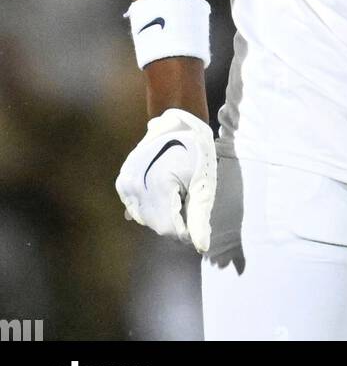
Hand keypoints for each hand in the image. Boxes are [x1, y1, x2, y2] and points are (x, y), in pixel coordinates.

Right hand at [115, 107, 215, 252]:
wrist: (177, 117)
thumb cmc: (196, 148)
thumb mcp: (203, 182)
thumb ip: (200, 217)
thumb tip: (201, 247)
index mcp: (156, 187)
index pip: (170, 229)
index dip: (187, 230)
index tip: (197, 217)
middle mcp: (135, 187)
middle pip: (156, 225)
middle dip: (175, 222)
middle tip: (189, 201)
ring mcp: (126, 184)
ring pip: (145, 217)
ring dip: (162, 214)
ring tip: (177, 193)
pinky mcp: (123, 181)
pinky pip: (135, 207)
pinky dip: (149, 207)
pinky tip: (161, 195)